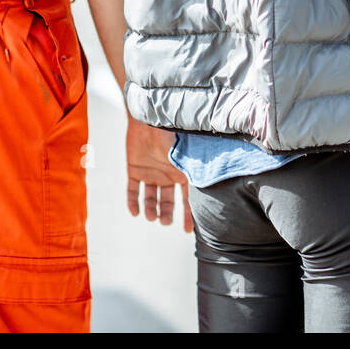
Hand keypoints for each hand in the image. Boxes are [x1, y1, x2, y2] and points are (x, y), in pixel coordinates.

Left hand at [126, 116, 193, 231]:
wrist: (149, 119)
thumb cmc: (173, 134)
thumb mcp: (188, 156)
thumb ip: (198, 171)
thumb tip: (216, 185)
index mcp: (182, 171)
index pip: (188, 197)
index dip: (189, 214)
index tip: (190, 230)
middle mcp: (167, 174)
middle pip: (168, 201)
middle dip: (167, 214)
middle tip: (166, 223)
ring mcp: (151, 172)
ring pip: (151, 198)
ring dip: (151, 210)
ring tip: (152, 217)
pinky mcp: (135, 169)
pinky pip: (133, 190)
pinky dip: (133, 202)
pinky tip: (135, 213)